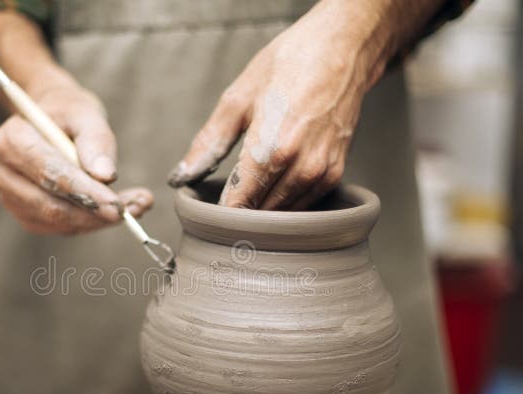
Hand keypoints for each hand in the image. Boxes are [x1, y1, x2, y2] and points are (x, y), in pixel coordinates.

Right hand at [0, 79, 152, 234]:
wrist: (50, 121)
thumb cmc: (67, 114)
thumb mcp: (85, 113)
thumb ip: (95, 140)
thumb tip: (104, 175)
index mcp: (11, 140)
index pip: (50, 174)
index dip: (85, 193)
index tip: (118, 204)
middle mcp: (2, 172)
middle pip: (51, 204)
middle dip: (96, 211)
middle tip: (137, 207)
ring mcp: (9, 197)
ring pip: (58, 221)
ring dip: (99, 220)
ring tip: (136, 206)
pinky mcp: (25, 214)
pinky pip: (60, 228)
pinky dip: (91, 223)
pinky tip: (114, 209)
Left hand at [168, 0, 400, 209]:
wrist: (342, 50)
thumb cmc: (288, 66)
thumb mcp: (238, 99)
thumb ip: (209, 144)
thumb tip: (181, 177)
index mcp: (270, 149)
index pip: (237, 205)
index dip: (220, 213)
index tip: (208, 212)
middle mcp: (299, 167)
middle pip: (259, 214)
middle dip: (239, 213)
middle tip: (224, 200)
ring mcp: (321, 173)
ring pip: (282, 215)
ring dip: (262, 211)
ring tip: (248, 192)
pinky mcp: (335, 174)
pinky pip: (303, 205)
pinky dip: (285, 202)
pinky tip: (273, 185)